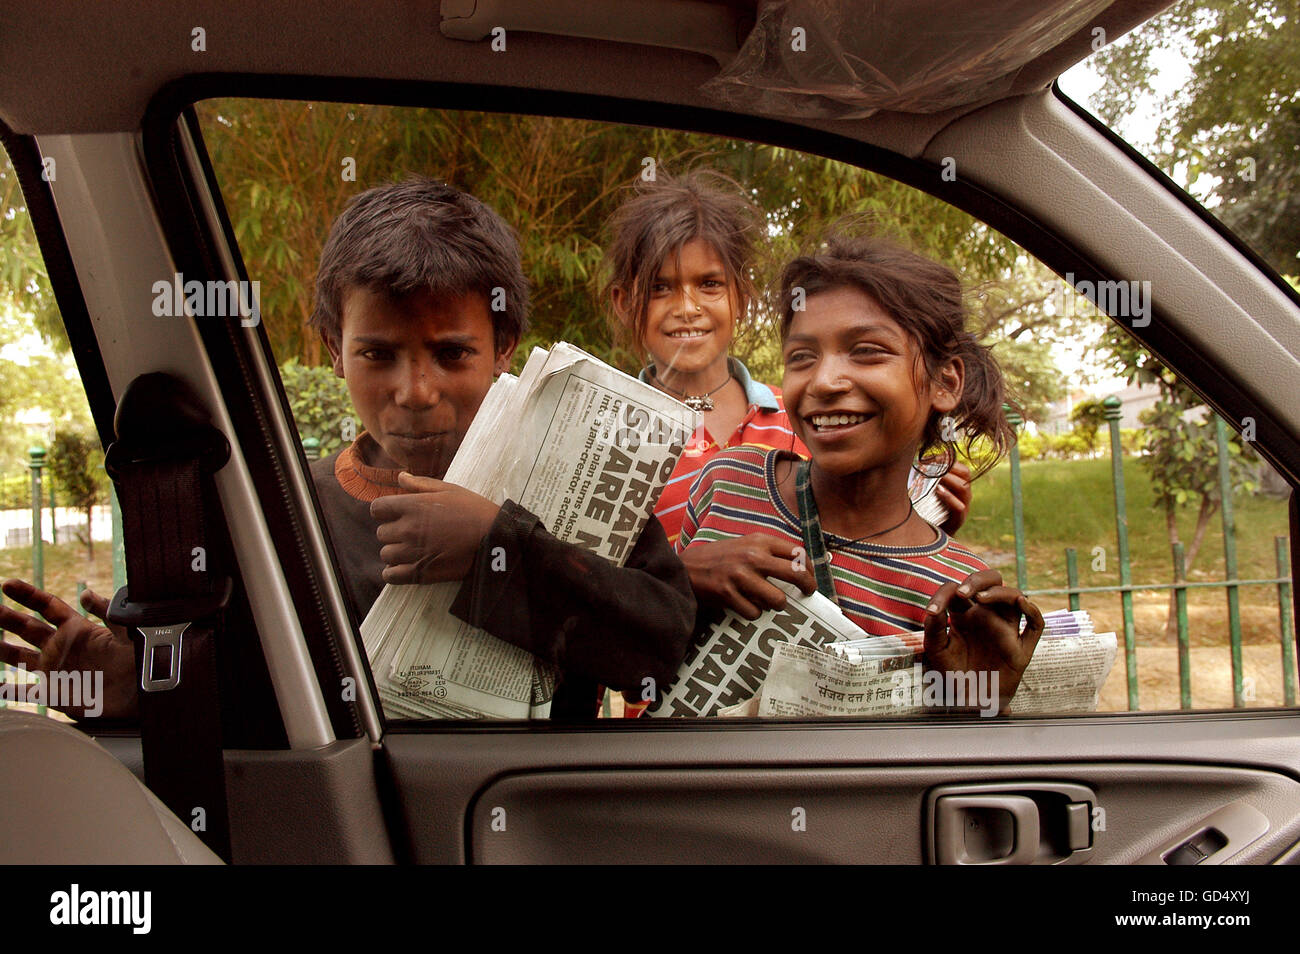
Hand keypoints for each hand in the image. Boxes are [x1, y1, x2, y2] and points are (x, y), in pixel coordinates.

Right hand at [0, 579, 137, 718]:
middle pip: (27, 628)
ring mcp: (57, 670)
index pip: (47, 606)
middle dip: (6, 617)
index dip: (28, 595)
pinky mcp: (57, 694)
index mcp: (77, 629)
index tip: (7, 584)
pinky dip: (8, 691)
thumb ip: (108, 612)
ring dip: (1, 649)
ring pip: (19, 657)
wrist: (145, 690)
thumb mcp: (127, 630)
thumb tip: (85, 594)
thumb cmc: (140, 657)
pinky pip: (26, 693)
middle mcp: (62, 647)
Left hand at [371, 473, 500, 583]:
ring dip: (396, 552)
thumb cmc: (474, 511)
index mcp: (412, 506)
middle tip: (411, 532)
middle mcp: (408, 529)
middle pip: (381, 533)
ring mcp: (412, 553)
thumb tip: (400, 477)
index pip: (377, 508)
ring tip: (413, 550)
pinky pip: (391, 576)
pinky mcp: (420, 573)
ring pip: (386, 554)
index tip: (396, 514)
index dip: (385, 510)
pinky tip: (405, 567)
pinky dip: (394, 573)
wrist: (494, 539)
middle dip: (393, 531)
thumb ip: (420, 484)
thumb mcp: (449, 489)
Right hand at [680, 534, 816, 619]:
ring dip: (777, 605)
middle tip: (807, 593)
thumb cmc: (719, 557)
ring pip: (778, 600)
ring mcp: (740, 575)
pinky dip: (754, 612)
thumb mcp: (745, 545)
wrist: (686, 568)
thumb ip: (769, 552)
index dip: (809, 567)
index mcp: (759, 540)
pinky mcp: (728, 594)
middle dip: (807, 586)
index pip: (797, 552)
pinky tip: (747, 605)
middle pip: (796, 574)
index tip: (810, 577)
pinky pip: (755, 612)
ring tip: (771, 602)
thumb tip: (799, 569)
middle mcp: (752, 556)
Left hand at [922, 569, 1042, 713]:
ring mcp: (1006, 630)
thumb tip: (934, 608)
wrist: (967, 702)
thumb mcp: (936, 650)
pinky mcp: (1020, 648)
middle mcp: (986, 616)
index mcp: (964, 614)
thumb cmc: (951, 674)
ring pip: (1015, 597)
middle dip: (979, 580)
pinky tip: (1022, 604)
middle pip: (992, 582)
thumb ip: (933, 628)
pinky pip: (1036, 625)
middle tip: (964, 591)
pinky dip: (1034, 611)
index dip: (945, 594)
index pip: (959, 591)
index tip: (934, 610)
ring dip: (1000, 592)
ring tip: (981, 598)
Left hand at [931, 458, 971, 534]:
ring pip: (964, 488)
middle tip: (934, 463)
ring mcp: (963, 507)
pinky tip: (937, 490)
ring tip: (936, 475)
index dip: (949, 460)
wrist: (930, 538)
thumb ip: (926, 478)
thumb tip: (913, 460)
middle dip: (950, 467)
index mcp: (958, 486)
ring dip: (950, 479)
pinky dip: (949, 497)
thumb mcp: (927, 492)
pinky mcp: (959, 520)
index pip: (962, 468)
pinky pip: (959, 507)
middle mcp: (964, 495)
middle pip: (966, 475)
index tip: (933, 457)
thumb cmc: (927, 511)